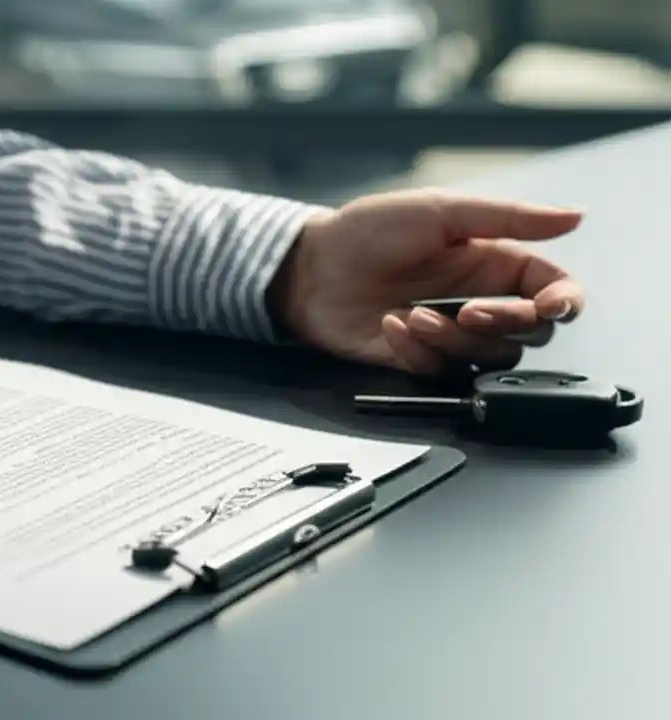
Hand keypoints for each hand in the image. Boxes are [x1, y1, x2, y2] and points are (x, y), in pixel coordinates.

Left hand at [269, 189, 583, 373]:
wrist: (309, 267)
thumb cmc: (367, 231)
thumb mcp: (440, 212)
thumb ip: (509, 218)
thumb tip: (575, 215)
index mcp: (494, 262)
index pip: (552, 290)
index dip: (563, 303)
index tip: (551, 307)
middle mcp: (478, 300)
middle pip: (529, 332)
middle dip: (505, 324)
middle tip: (469, 312)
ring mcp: (448, 333)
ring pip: (489, 359)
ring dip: (455, 340)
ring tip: (414, 313)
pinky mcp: (417, 358)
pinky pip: (441, 372)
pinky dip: (419, 351)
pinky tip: (391, 325)